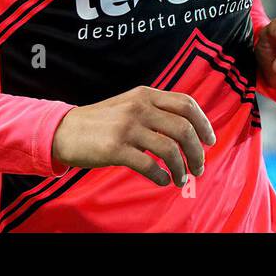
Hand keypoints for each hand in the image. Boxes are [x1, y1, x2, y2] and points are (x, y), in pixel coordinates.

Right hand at [51, 85, 215, 187]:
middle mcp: (138, 107)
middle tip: (199, 167)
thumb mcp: (128, 104)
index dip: (203, 123)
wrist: (65, 130)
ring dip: (181, 168)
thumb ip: (154, 109)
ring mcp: (127, 127)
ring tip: (181, 179)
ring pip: (169, 149)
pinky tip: (162, 180)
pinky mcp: (115, 148)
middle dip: (197, 152)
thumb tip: (187, 128)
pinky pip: (149, 165)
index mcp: (145, 94)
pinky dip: (161, 176)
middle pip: (183, 129)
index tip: (210, 140)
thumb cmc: (101, 121)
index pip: (186, 103)